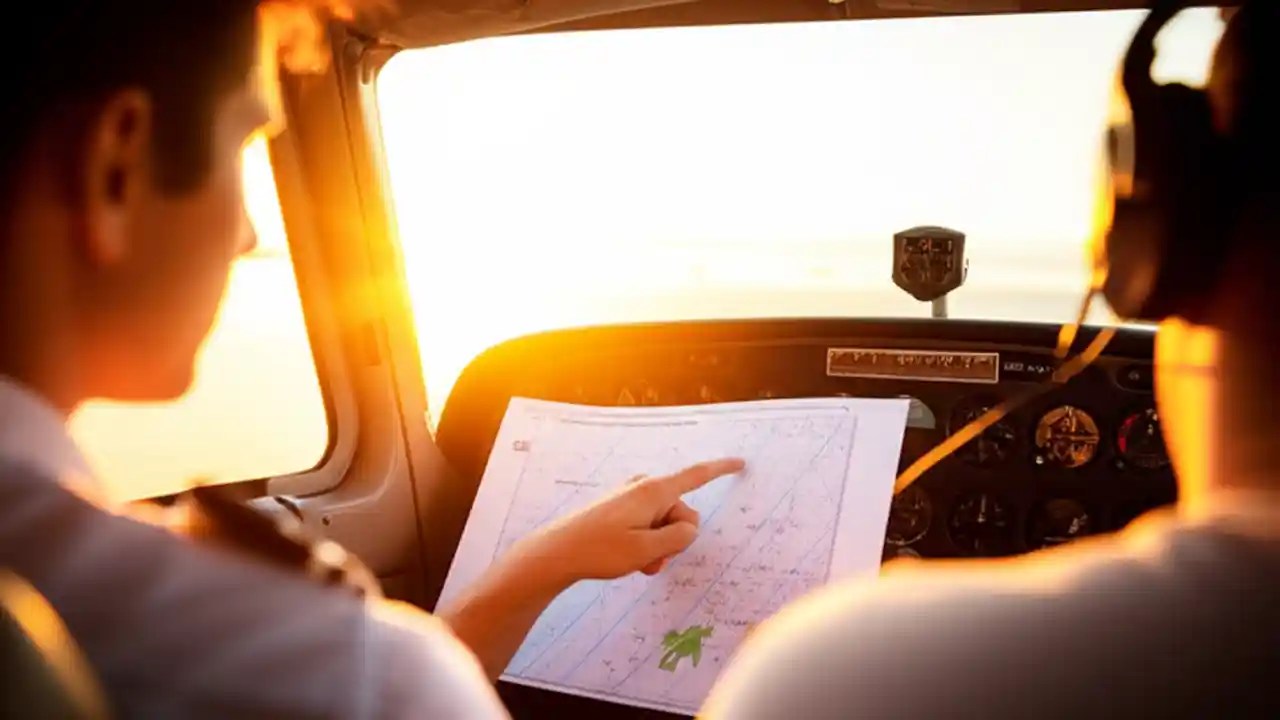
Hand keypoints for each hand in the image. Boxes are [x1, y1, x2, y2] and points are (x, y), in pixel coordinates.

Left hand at [512, 458, 745, 587]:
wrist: (557, 552)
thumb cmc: (600, 550)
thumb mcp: (647, 550)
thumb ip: (678, 538)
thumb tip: (689, 528)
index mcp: (654, 491)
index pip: (696, 476)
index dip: (720, 470)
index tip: (740, 463)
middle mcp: (644, 487)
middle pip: (681, 512)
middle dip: (674, 538)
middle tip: (651, 559)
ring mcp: (631, 497)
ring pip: (664, 523)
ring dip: (658, 546)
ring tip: (637, 563)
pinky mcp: (621, 508)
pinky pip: (648, 525)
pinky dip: (646, 543)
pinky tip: (630, 559)